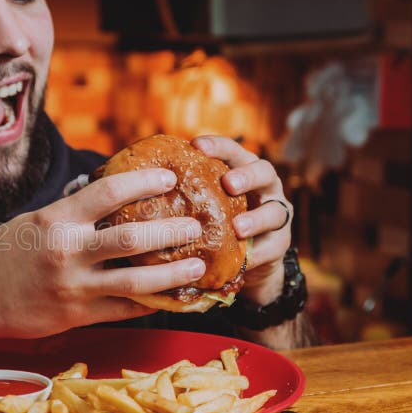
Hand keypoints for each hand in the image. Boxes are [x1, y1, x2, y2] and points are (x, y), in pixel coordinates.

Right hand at [0, 168, 205, 339]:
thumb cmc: (2, 253)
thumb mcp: (34, 220)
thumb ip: (72, 211)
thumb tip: (110, 195)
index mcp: (58, 219)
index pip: (110, 191)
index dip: (144, 182)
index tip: (168, 177)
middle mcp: (69, 251)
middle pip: (132, 237)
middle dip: (171, 230)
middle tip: (196, 224)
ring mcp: (75, 286)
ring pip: (136, 279)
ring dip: (172, 273)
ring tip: (197, 265)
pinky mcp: (77, 315)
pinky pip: (124, 309)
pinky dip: (151, 303)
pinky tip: (172, 298)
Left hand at [192, 136, 292, 304]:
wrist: (243, 266)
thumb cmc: (212, 228)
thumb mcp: (199, 208)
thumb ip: (181, 195)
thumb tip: (131, 187)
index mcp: (241, 171)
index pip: (232, 151)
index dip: (217, 146)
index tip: (196, 146)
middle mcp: (264, 188)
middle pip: (263, 171)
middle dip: (247, 176)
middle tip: (229, 183)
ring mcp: (277, 215)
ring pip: (275, 211)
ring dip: (256, 218)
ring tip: (238, 227)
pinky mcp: (281, 244)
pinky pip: (274, 247)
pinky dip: (258, 253)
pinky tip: (244, 259)